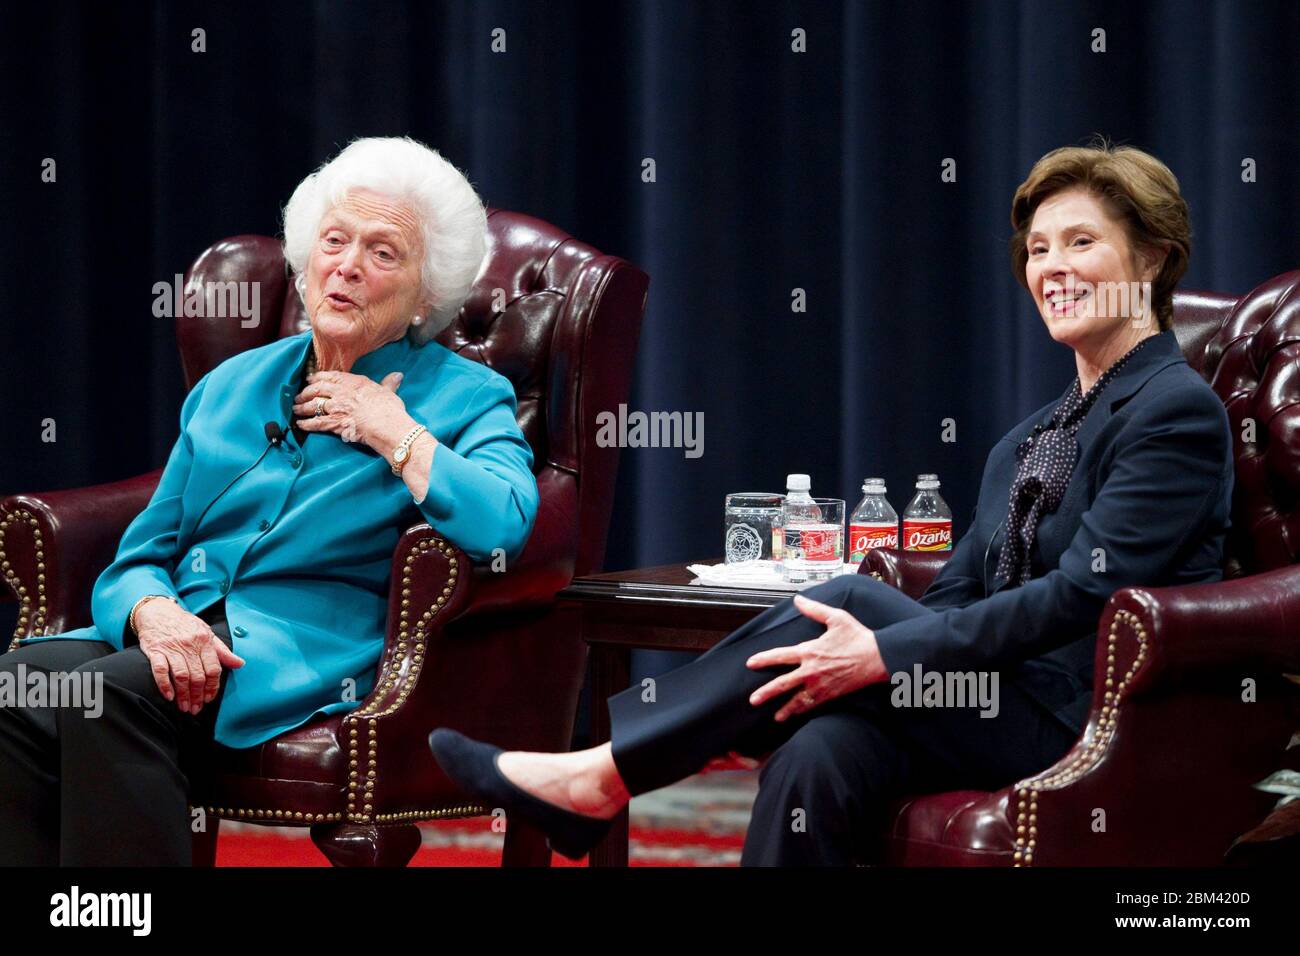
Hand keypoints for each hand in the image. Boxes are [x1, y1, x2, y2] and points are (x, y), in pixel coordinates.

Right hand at [134, 599, 244, 714]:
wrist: (158, 611)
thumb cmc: (184, 625)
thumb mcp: (207, 633)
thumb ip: (222, 651)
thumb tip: (240, 664)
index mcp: (205, 641)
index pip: (214, 669)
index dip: (213, 687)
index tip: (209, 699)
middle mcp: (189, 645)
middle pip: (198, 676)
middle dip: (198, 696)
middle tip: (196, 709)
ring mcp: (171, 648)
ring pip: (181, 675)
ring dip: (183, 695)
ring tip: (184, 707)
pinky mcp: (154, 650)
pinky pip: (160, 670)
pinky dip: (164, 685)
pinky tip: (169, 696)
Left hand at [293, 369, 407, 448]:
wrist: (386, 425)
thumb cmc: (390, 409)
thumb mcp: (389, 392)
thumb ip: (389, 383)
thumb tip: (397, 375)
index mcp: (354, 382)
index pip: (331, 376)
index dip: (318, 377)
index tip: (311, 379)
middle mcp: (341, 392)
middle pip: (317, 389)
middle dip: (306, 392)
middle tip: (299, 395)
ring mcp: (336, 407)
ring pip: (313, 404)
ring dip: (302, 407)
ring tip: (295, 408)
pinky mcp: (334, 423)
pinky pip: (315, 422)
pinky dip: (306, 423)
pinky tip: (300, 424)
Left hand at [745, 593, 888, 721]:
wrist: (878, 658)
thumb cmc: (857, 636)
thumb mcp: (836, 617)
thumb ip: (814, 609)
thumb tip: (798, 599)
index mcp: (810, 651)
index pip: (780, 656)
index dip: (764, 659)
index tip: (751, 663)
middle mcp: (811, 671)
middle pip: (783, 684)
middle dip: (766, 693)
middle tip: (753, 700)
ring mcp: (820, 685)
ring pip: (797, 700)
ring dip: (784, 710)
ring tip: (775, 717)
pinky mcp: (831, 694)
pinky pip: (813, 705)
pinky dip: (803, 711)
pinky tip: (796, 715)